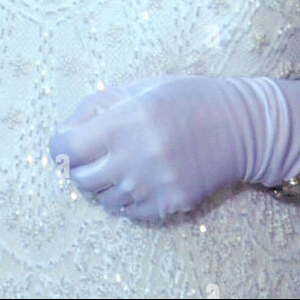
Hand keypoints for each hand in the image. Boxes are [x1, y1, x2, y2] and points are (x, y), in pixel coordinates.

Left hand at [48, 75, 251, 221]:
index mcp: (127, 121)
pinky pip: (128, 212)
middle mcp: (137, 157)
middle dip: (81, 163)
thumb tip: (63, 133)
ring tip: (124, 160)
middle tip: (96, 149)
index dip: (60, 144)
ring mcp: (153, 185)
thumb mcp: (139, 88)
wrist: (239, 126)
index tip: (65, 141)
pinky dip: (126, 198)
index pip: (68, 147)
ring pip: (103, 197)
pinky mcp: (168, 204)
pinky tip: (141, 176)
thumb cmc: (186, 98)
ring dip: (105, 181)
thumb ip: (96, 107)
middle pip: (81, 177)